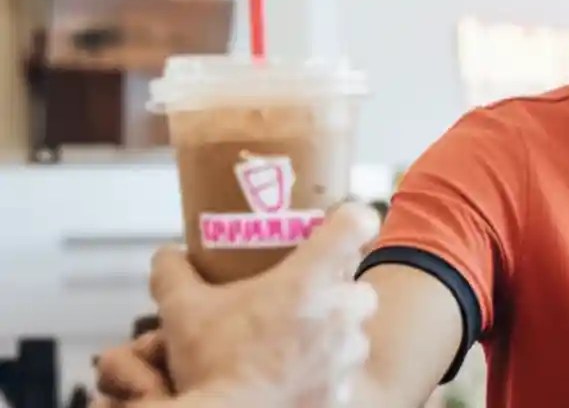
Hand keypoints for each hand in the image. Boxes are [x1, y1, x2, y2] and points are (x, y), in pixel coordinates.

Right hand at [93, 203, 379, 406]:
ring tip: (297, 345)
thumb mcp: (182, 311)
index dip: (351, 219)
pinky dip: (327, 373)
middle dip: (339, 293)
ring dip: (335, 334)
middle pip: (361, 285)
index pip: (358, 222)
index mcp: (309, 279)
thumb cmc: (210, 367)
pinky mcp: (345, 389)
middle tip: (305, 302)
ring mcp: (348, 353)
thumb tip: (168, 254)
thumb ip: (175, 273)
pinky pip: (345, 372)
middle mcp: (340, 311)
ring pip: (357, 332)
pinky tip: (297, 377)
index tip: (336, 225)